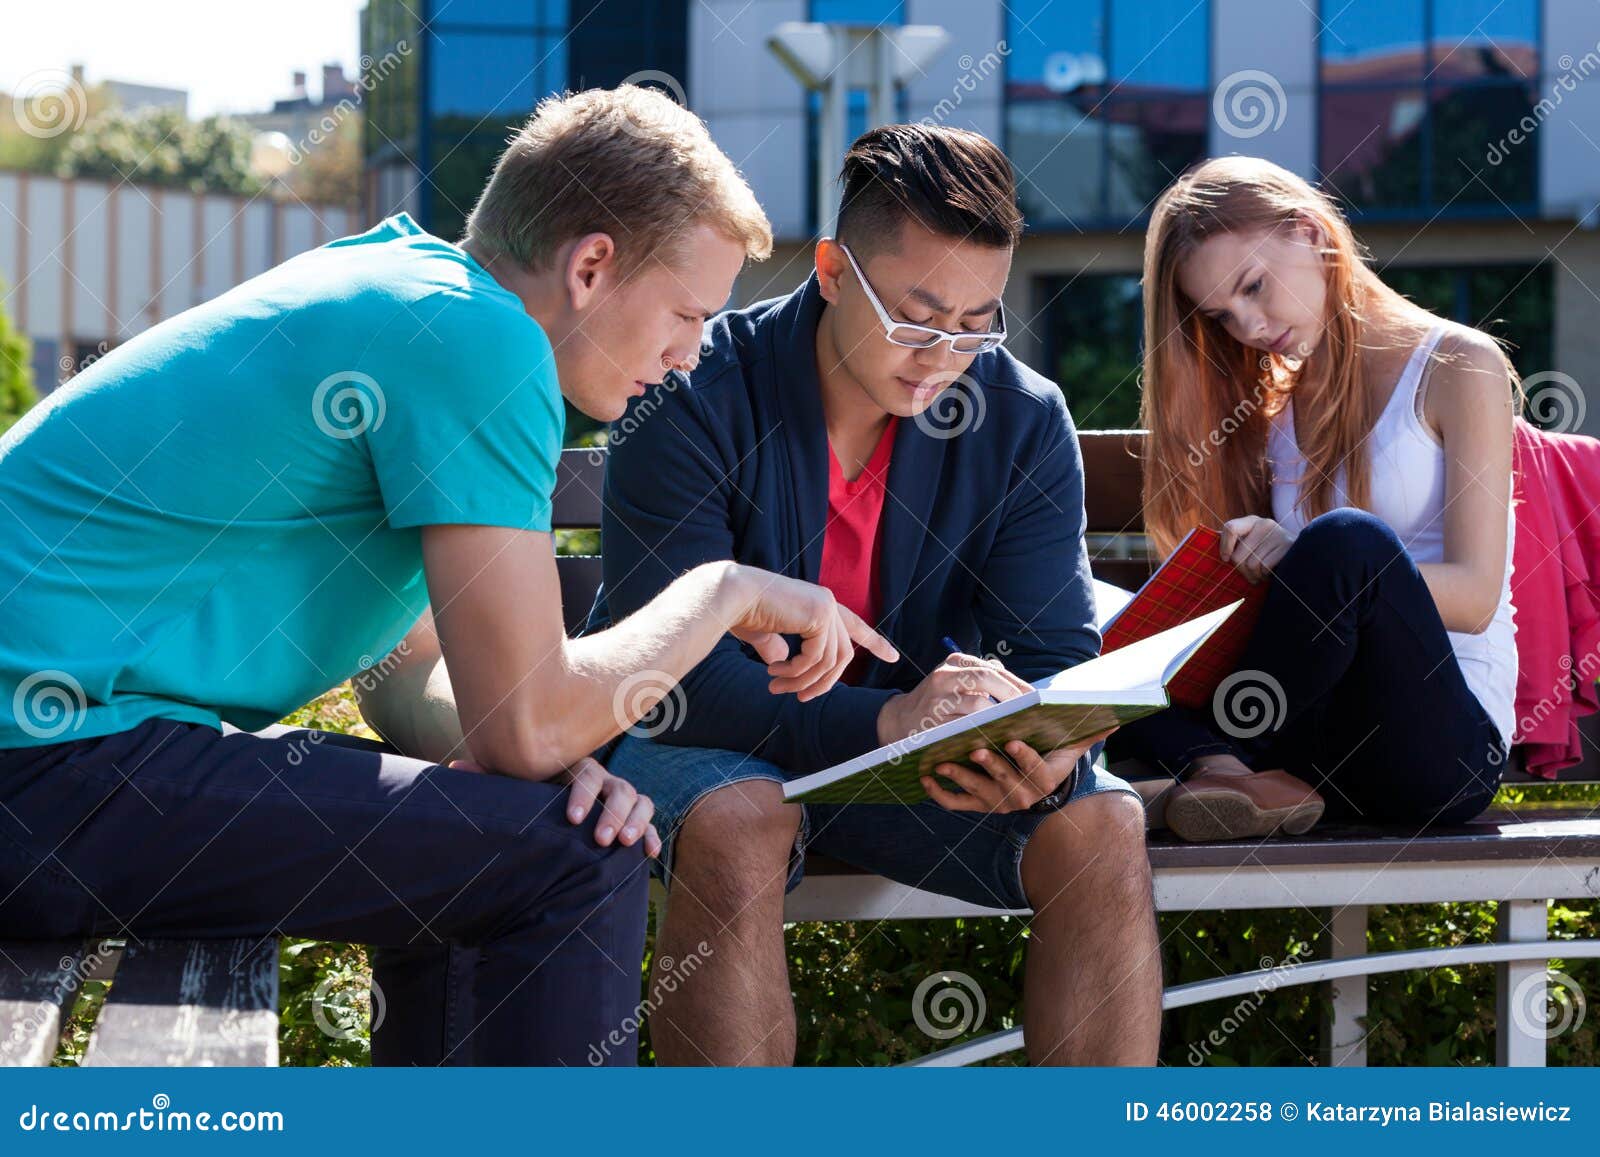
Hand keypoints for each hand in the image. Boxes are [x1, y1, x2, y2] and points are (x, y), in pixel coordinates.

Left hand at [452, 755, 660, 854]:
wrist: (552, 808)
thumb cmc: (529, 796)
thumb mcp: (511, 786)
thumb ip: (488, 778)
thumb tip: (454, 769)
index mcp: (575, 770)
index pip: (587, 774)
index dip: (583, 795)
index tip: (572, 820)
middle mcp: (603, 781)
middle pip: (620, 789)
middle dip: (613, 814)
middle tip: (601, 840)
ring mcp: (621, 798)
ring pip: (640, 801)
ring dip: (637, 821)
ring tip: (627, 844)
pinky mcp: (632, 818)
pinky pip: (650, 822)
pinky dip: (653, 836)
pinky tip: (649, 855)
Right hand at [721, 566, 899, 701]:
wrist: (730, 596)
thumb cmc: (741, 612)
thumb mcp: (764, 634)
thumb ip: (777, 647)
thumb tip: (782, 661)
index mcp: (819, 604)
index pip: (854, 626)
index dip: (875, 642)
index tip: (894, 657)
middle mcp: (828, 602)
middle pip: (842, 656)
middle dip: (822, 683)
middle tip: (798, 699)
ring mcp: (826, 606)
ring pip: (829, 662)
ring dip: (801, 682)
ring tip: (775, 687)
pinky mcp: (820, 615)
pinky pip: (816, 659)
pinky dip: (795, 673)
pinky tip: (773, 671)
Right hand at [877, 651, 1033, 744]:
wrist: (901, 720)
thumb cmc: (939, 701)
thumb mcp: (957, 682)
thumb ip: (984, 679)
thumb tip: (1020, 687)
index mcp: (955, 661)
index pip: (992, 668)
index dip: (1016, 682)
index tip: (1035, 697)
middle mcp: (945, 674)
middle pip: (986, 677)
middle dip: (1011, 694)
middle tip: (1030, 709)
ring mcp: (938, 696)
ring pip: (977, 702)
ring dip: (1000, 714)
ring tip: (1018, 723)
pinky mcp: (934, 719)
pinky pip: (965, 724)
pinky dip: (983, 729)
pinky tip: (996, 735)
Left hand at [922, 730, 1115, 813]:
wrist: (1036, 787)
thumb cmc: (1050, 757)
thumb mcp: (1070, 747)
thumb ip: (1088, 734)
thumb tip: (1113, 718)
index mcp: (1043, 779)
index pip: (1036, 771)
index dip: (1024, 758)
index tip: (1012, 740)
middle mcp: (1020, 795)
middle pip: (1004, 783)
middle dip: (989, 766)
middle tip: (975, 748)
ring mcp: (997, 801)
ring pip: (977, 792)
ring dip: (959, 777)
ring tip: (942, 761)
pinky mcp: (977, 804)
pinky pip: (956, 802)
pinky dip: (939, 793)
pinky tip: (926, 776)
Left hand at [1220, 516, 1293, 582]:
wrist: (1298, 556)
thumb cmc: (1264, 553)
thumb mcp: (1249, 543)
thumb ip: (1233, 543)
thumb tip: (1203, 542)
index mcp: (1251, 521)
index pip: (1230, 528)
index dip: (1224, 546)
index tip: (1226, 559)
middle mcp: (1264, 523)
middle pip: (1238, 555)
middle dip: (1242, 570)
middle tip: (1249, 573)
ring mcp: (1277, 534)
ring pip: (1251, 564)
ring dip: (1254, 575)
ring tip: (1261, 573)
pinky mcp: (1288, 546)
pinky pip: (1265, 568)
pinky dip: (1265, 575)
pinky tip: (1270, 573)